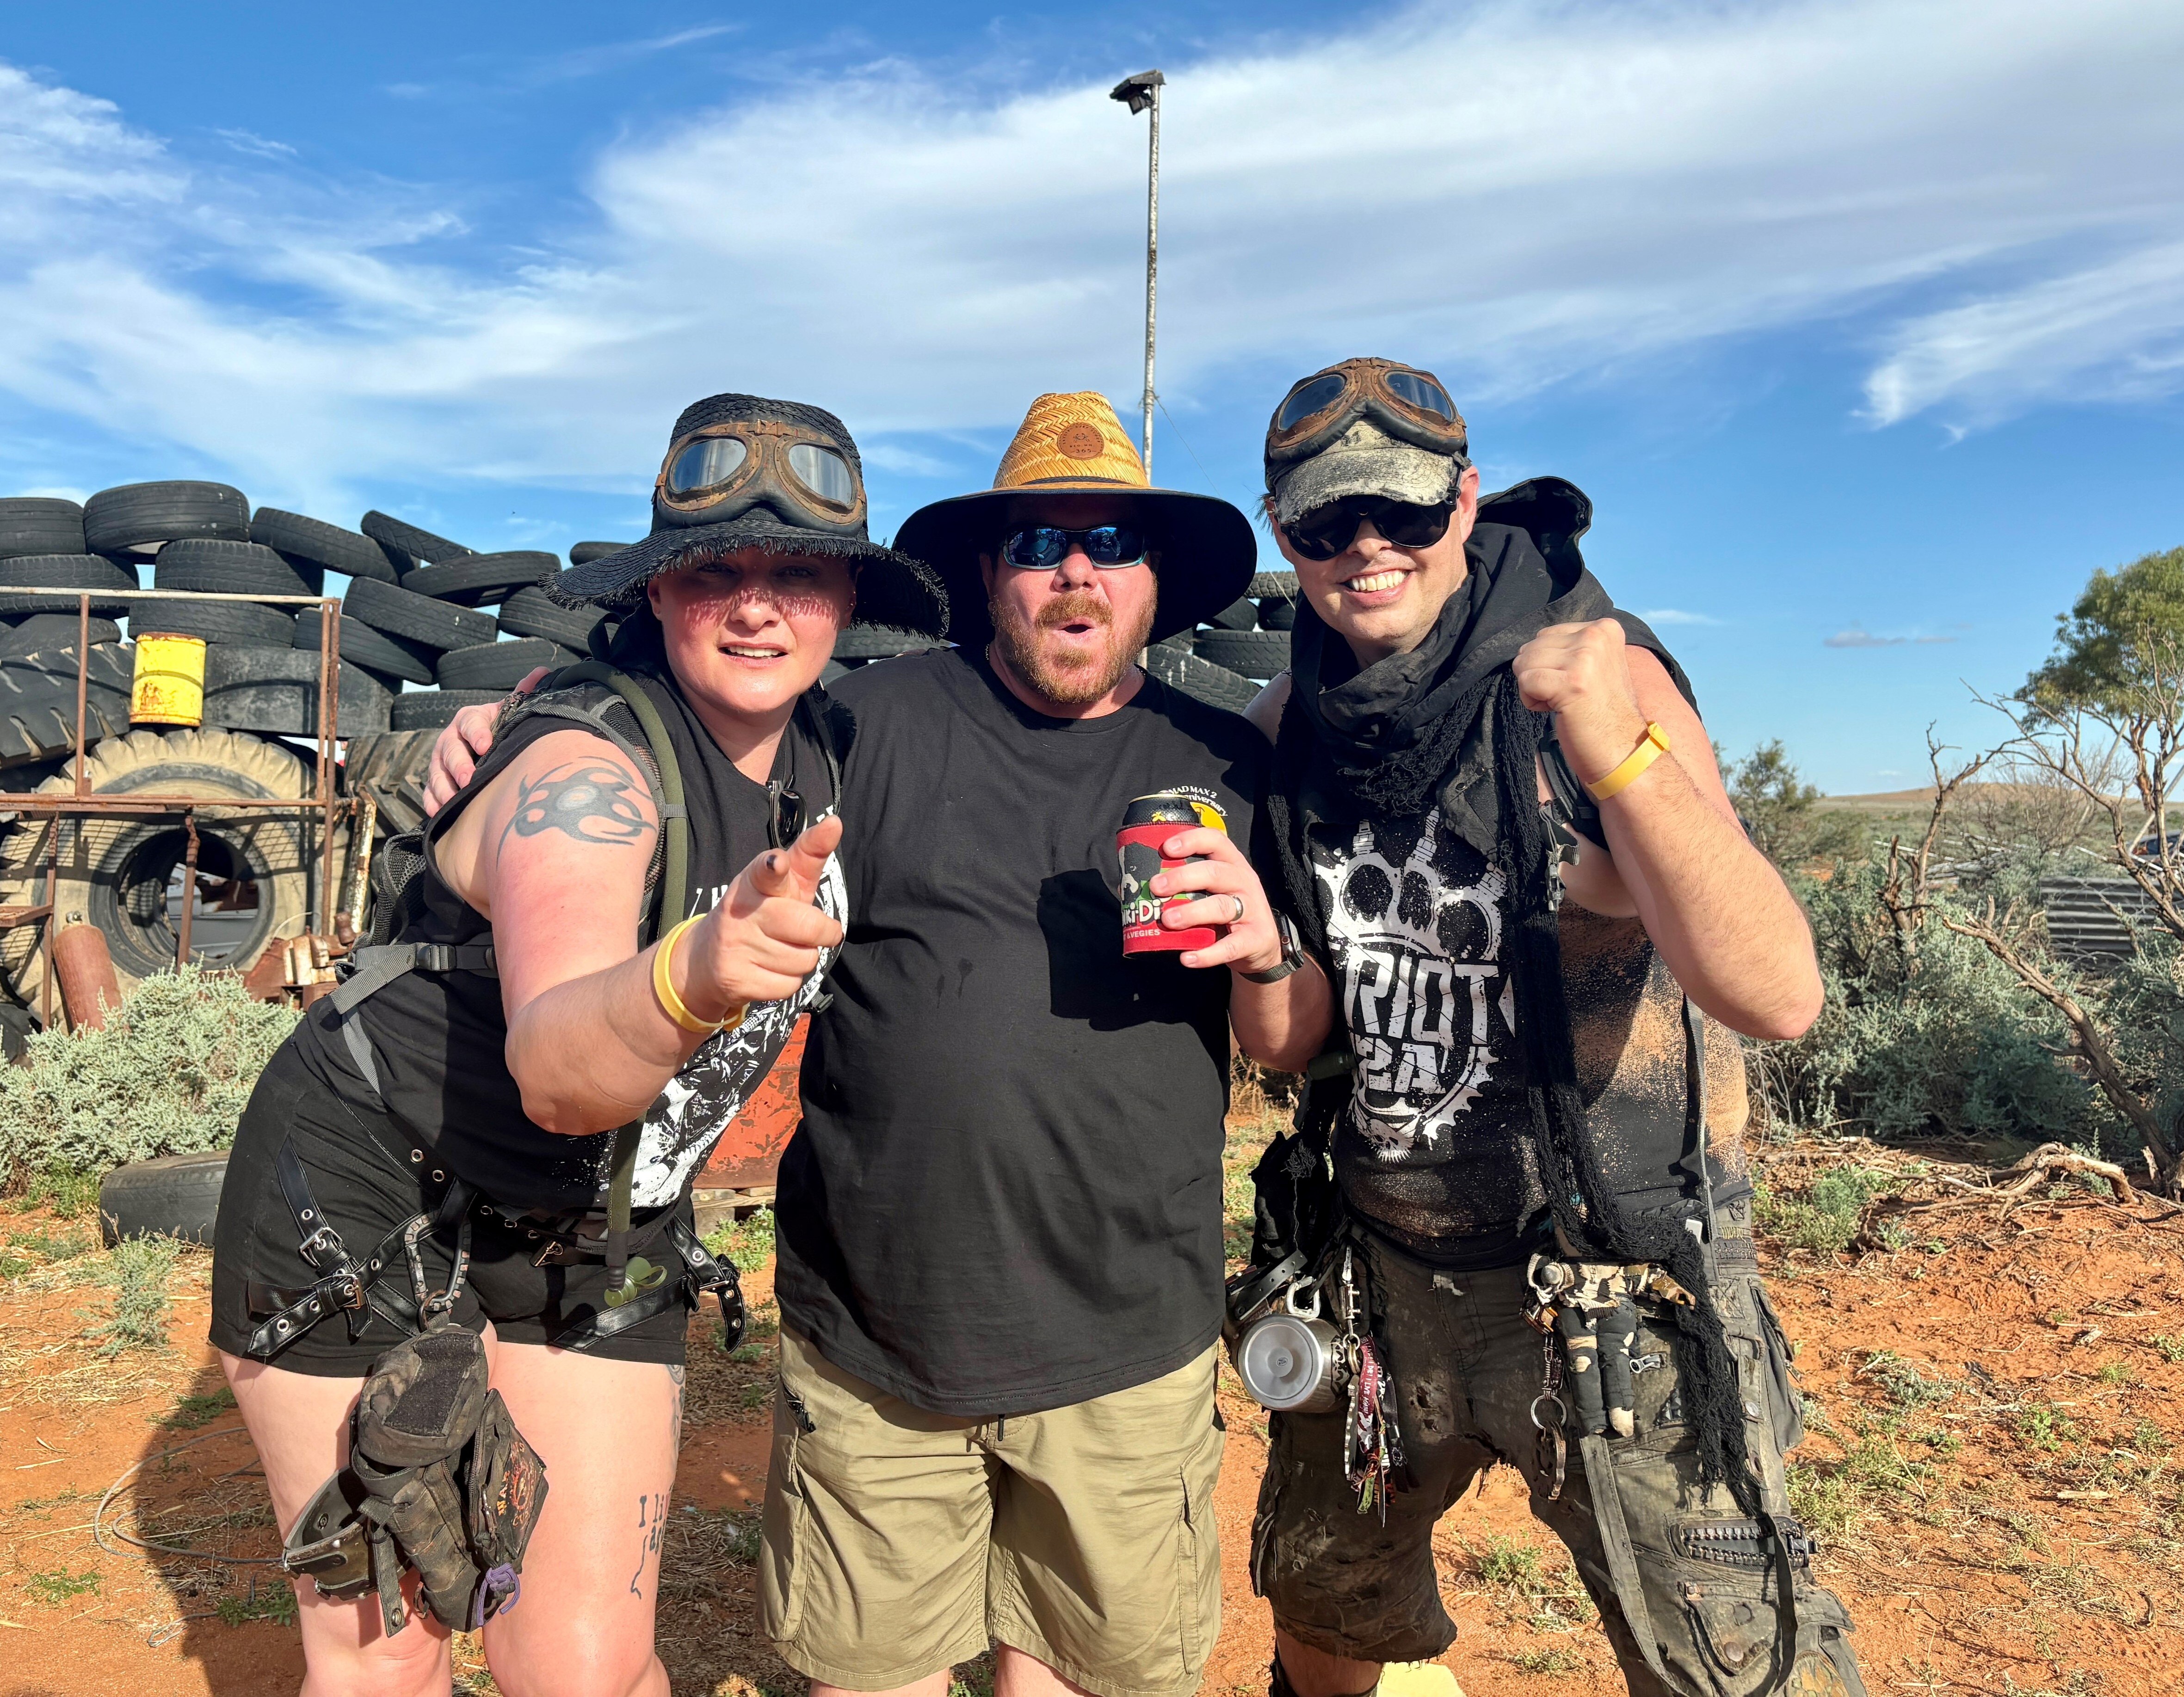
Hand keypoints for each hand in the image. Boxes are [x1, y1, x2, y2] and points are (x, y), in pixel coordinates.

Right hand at [422, 667, 549, 814]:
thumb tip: (543, 671)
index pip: (470, 722)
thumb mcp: (510, 712)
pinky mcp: (437, 780)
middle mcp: (451, 738)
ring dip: (444, 786)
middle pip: (450, 750)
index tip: (486, 745)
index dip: (476, 733)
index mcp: (470, 720)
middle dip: (459, 765)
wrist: (486, 746)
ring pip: (437, 772)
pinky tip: (438, 812)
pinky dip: (433, 802)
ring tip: (454, 799)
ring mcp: (441, 761)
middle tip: (470, 778)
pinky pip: (429, 792)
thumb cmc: (501, 729)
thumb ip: (523, 694)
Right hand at [675, 814, 846, 1016]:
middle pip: (807, 927)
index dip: (775, 867)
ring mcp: (735, 947)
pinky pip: (789, 985)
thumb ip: (809, 856)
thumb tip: (836, 821)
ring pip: (803, 960)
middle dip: (823, 933)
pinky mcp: (736, 980)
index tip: (777, 862)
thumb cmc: (761, 914)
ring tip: (781, 950)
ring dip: (803, 958)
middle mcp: (741, 912)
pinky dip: (788, 981)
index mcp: (753, 882)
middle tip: (815, 932)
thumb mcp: (783, 884)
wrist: (707, 960)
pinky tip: (769, 970)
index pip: (766, 872)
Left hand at [1148, 826, 1287, 974]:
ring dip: (1191, 913)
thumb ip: (1181, 885)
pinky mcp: (1254, 939)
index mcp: (1230, 864)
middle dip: (1182, 878)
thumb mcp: (1211, 891)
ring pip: (1221, 907)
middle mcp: (1243, 882)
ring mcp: (1251, 910)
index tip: (1166, 848)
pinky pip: (1230, 947)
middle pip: (1214, 873)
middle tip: (1156, 887)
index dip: (1191, 840)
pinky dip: (1207, 954)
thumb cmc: (1225, 913)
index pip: (1215, 840)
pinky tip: (1187, 958)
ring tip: (1167, 920)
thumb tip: (1128, 885)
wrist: (1261, 947)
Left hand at [1513, 619, 1648, 787]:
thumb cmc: (1602, 712)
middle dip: (1538, 674)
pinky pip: (1526, 681)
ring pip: (1524, 662)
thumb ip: (1569, 648)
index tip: (1572, 683)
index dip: (1548, 663)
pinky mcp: (1571, 682)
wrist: (1623, 749)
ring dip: (1534, 688)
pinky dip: (1531, 701)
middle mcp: (1596, 636)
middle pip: (1532, 646)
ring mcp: (1585, 658)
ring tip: (1562, 702)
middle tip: (1566, 696)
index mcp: (1604, 628)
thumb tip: (1528, 647)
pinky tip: (1556, 710)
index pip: (1545, 634)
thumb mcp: (1594, 665)